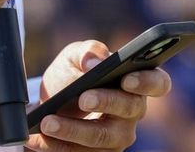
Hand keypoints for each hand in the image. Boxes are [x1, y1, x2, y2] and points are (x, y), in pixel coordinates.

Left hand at [27, 40, 171, 150]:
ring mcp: (118, 136)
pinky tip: (36, 138)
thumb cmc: (74, 73)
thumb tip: (94, 62)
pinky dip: (56, 146)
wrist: (53, 100)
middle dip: (105, 102)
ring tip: (47, 122)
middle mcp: (133, 111)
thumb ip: (87, 52)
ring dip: (73, 130)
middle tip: (82, 98)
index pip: (158, 83)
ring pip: (103, 138)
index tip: (127, 79)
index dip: (147, 82)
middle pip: (129, 110)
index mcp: (136, 82)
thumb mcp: (76, 55)